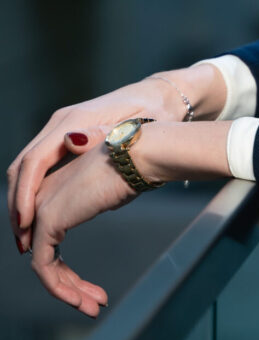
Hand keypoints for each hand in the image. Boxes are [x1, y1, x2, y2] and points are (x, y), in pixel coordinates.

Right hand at [7, 74, 196, 253]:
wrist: (160, 97)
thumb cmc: (154, 112)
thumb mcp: (138, 123)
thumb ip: (105, 134)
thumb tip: (71, 141)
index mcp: (74, 120)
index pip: (35, 160)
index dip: (25, 194)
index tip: (24, 223)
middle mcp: (61, 126)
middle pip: (23, 167)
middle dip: (18, 205)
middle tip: (22, 241)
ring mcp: (62, 132)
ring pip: (28, 171)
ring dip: (23, 204)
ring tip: (28, 239)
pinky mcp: (67, 142)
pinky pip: (41, 171)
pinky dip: (34, 196)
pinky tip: (40, 218)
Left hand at [28, 126, 137, 315]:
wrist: (138, 155)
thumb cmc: (134, 167)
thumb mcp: (109, 187)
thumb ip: (96, 197)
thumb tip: (106, 201)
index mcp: (55, 188)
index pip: (49, 238)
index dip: (66, 269)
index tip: (92, 288)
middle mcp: (42, 198)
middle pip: (45, 253)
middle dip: (69, 283)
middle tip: (93, 303)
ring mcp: (41, 209)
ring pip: (44, 264)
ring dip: (68, 290)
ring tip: (92, 307)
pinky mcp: (48, 220)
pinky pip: (44, 266)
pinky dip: (60, 287)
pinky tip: (82, 300)